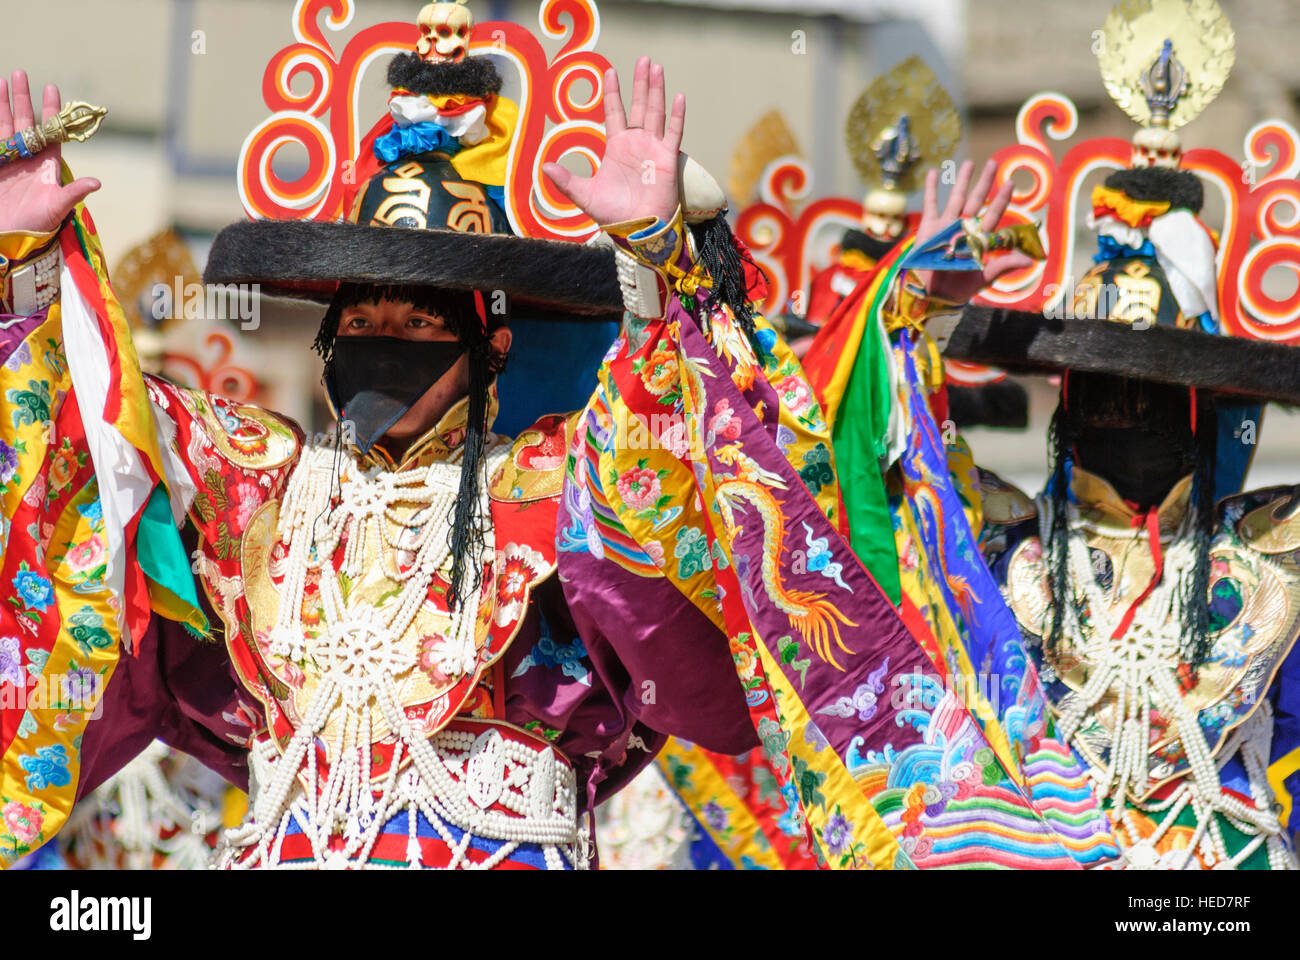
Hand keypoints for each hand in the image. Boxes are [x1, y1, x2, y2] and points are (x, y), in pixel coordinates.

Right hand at [0, 71, 99, 234]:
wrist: (11, 238)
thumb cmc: (38, 226)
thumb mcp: (58, 208)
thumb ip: (74, 192)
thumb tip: (97, 182)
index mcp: (47, 165)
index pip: (51, 131)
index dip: (51, 110)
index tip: (51, 86)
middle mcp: (28, 159)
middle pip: (25, 121)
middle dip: (22, 98)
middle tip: (22, 73)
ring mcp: (9, 161)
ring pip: (5, 125)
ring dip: (3, 104)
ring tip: (2, 80)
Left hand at [542, 56, 683, 227]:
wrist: (638, 230)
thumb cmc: (613, 214)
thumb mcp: (584, 195)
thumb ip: (565, 180)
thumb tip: (543, 167)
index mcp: (616, 147)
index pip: (615, 113)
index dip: (613, 92)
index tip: (610, 71)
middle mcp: (636, 143)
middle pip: (639, 106)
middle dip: (640, 83)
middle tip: (643, 59)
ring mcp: (653, 149)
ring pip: (655, 112)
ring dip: (656, 90)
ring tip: (657, 67)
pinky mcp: (667, 159)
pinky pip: (673, 132)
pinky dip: (676, 115)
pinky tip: (678, 95)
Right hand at [914, 159, 1029, 304]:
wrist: (931, 294)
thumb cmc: (958, 289)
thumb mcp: (983, 277)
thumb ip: (1003, 265)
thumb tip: (1030, 261)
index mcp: (979, 238)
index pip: (993, 214)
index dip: (1001, 199)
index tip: (1010, 183)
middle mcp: (964, 228)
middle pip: (977, 200)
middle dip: (985, 182)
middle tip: (993, 163)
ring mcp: (946, 226)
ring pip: (956, 198)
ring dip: (963, 181)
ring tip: (969, 163)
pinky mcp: (929, 228)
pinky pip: (931, 205)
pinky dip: (932, 190)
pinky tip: (935, 173)